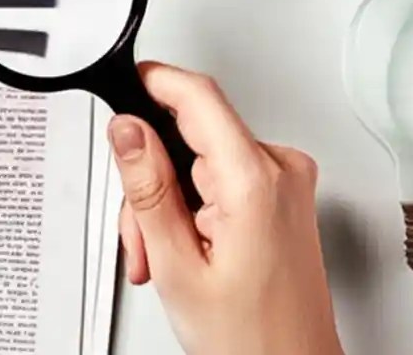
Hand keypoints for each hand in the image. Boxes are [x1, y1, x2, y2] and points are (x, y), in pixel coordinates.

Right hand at [111, 62, 343, 354]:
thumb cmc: (251, 337)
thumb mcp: (177, 264)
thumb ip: (148, 189)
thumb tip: (128, 130)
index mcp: (254, 180)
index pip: (198, 96)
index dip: (154, 82)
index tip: (124, 82)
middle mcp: (281, 170)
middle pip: (192, 135)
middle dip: (152, 181)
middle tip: (141, 235)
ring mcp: (288, 183)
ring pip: (202, 160)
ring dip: (170, 204)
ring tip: (164, 258)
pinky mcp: (285, 196)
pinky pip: (225, 178)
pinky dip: (196, 209)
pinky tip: (188, 250)